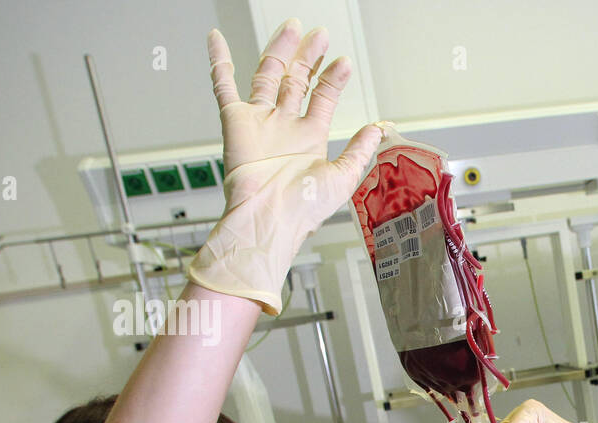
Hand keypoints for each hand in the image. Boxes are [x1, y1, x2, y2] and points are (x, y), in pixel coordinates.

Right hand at [187, 19, 387, 313]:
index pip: (322, 99)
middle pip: (297, 81)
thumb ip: (360, 149)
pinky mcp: (235, 121)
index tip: (344, 62)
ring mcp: (259, 121)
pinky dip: (219, 61)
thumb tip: (380, 128)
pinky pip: (223, 85)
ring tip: (293, 28)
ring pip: (268, 75)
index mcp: (309, 139)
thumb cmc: (302, 209)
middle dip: (308, 57)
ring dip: (280, 50)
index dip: (333, 79)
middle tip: (319, 35)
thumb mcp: (344, 177)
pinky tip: (217, 39)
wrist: (269, 219)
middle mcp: (284, 127)